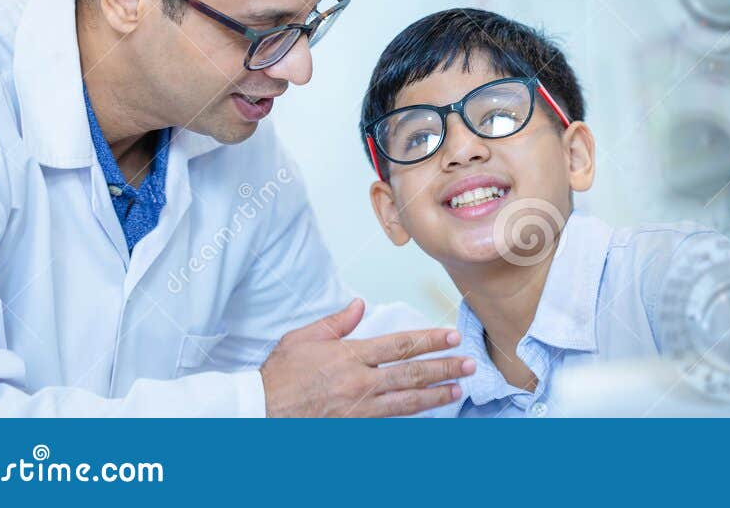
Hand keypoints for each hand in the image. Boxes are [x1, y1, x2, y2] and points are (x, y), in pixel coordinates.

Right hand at [260, 298, 473, 416]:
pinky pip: (389, 420)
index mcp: (349, 357)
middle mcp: (359, 383)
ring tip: (458, 389)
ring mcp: (359, 408)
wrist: (260, 411)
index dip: (429, 340)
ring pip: (407, 401)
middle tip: (468, 364)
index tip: (451, 337)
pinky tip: (426, 411)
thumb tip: (359, 304)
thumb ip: (336, 322)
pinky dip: (410, 415)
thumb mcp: (303, 338)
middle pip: (411, 374)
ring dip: (436, 394)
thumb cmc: (279, 375)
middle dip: (444, 368)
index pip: (399, 346)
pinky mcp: (355, 425)